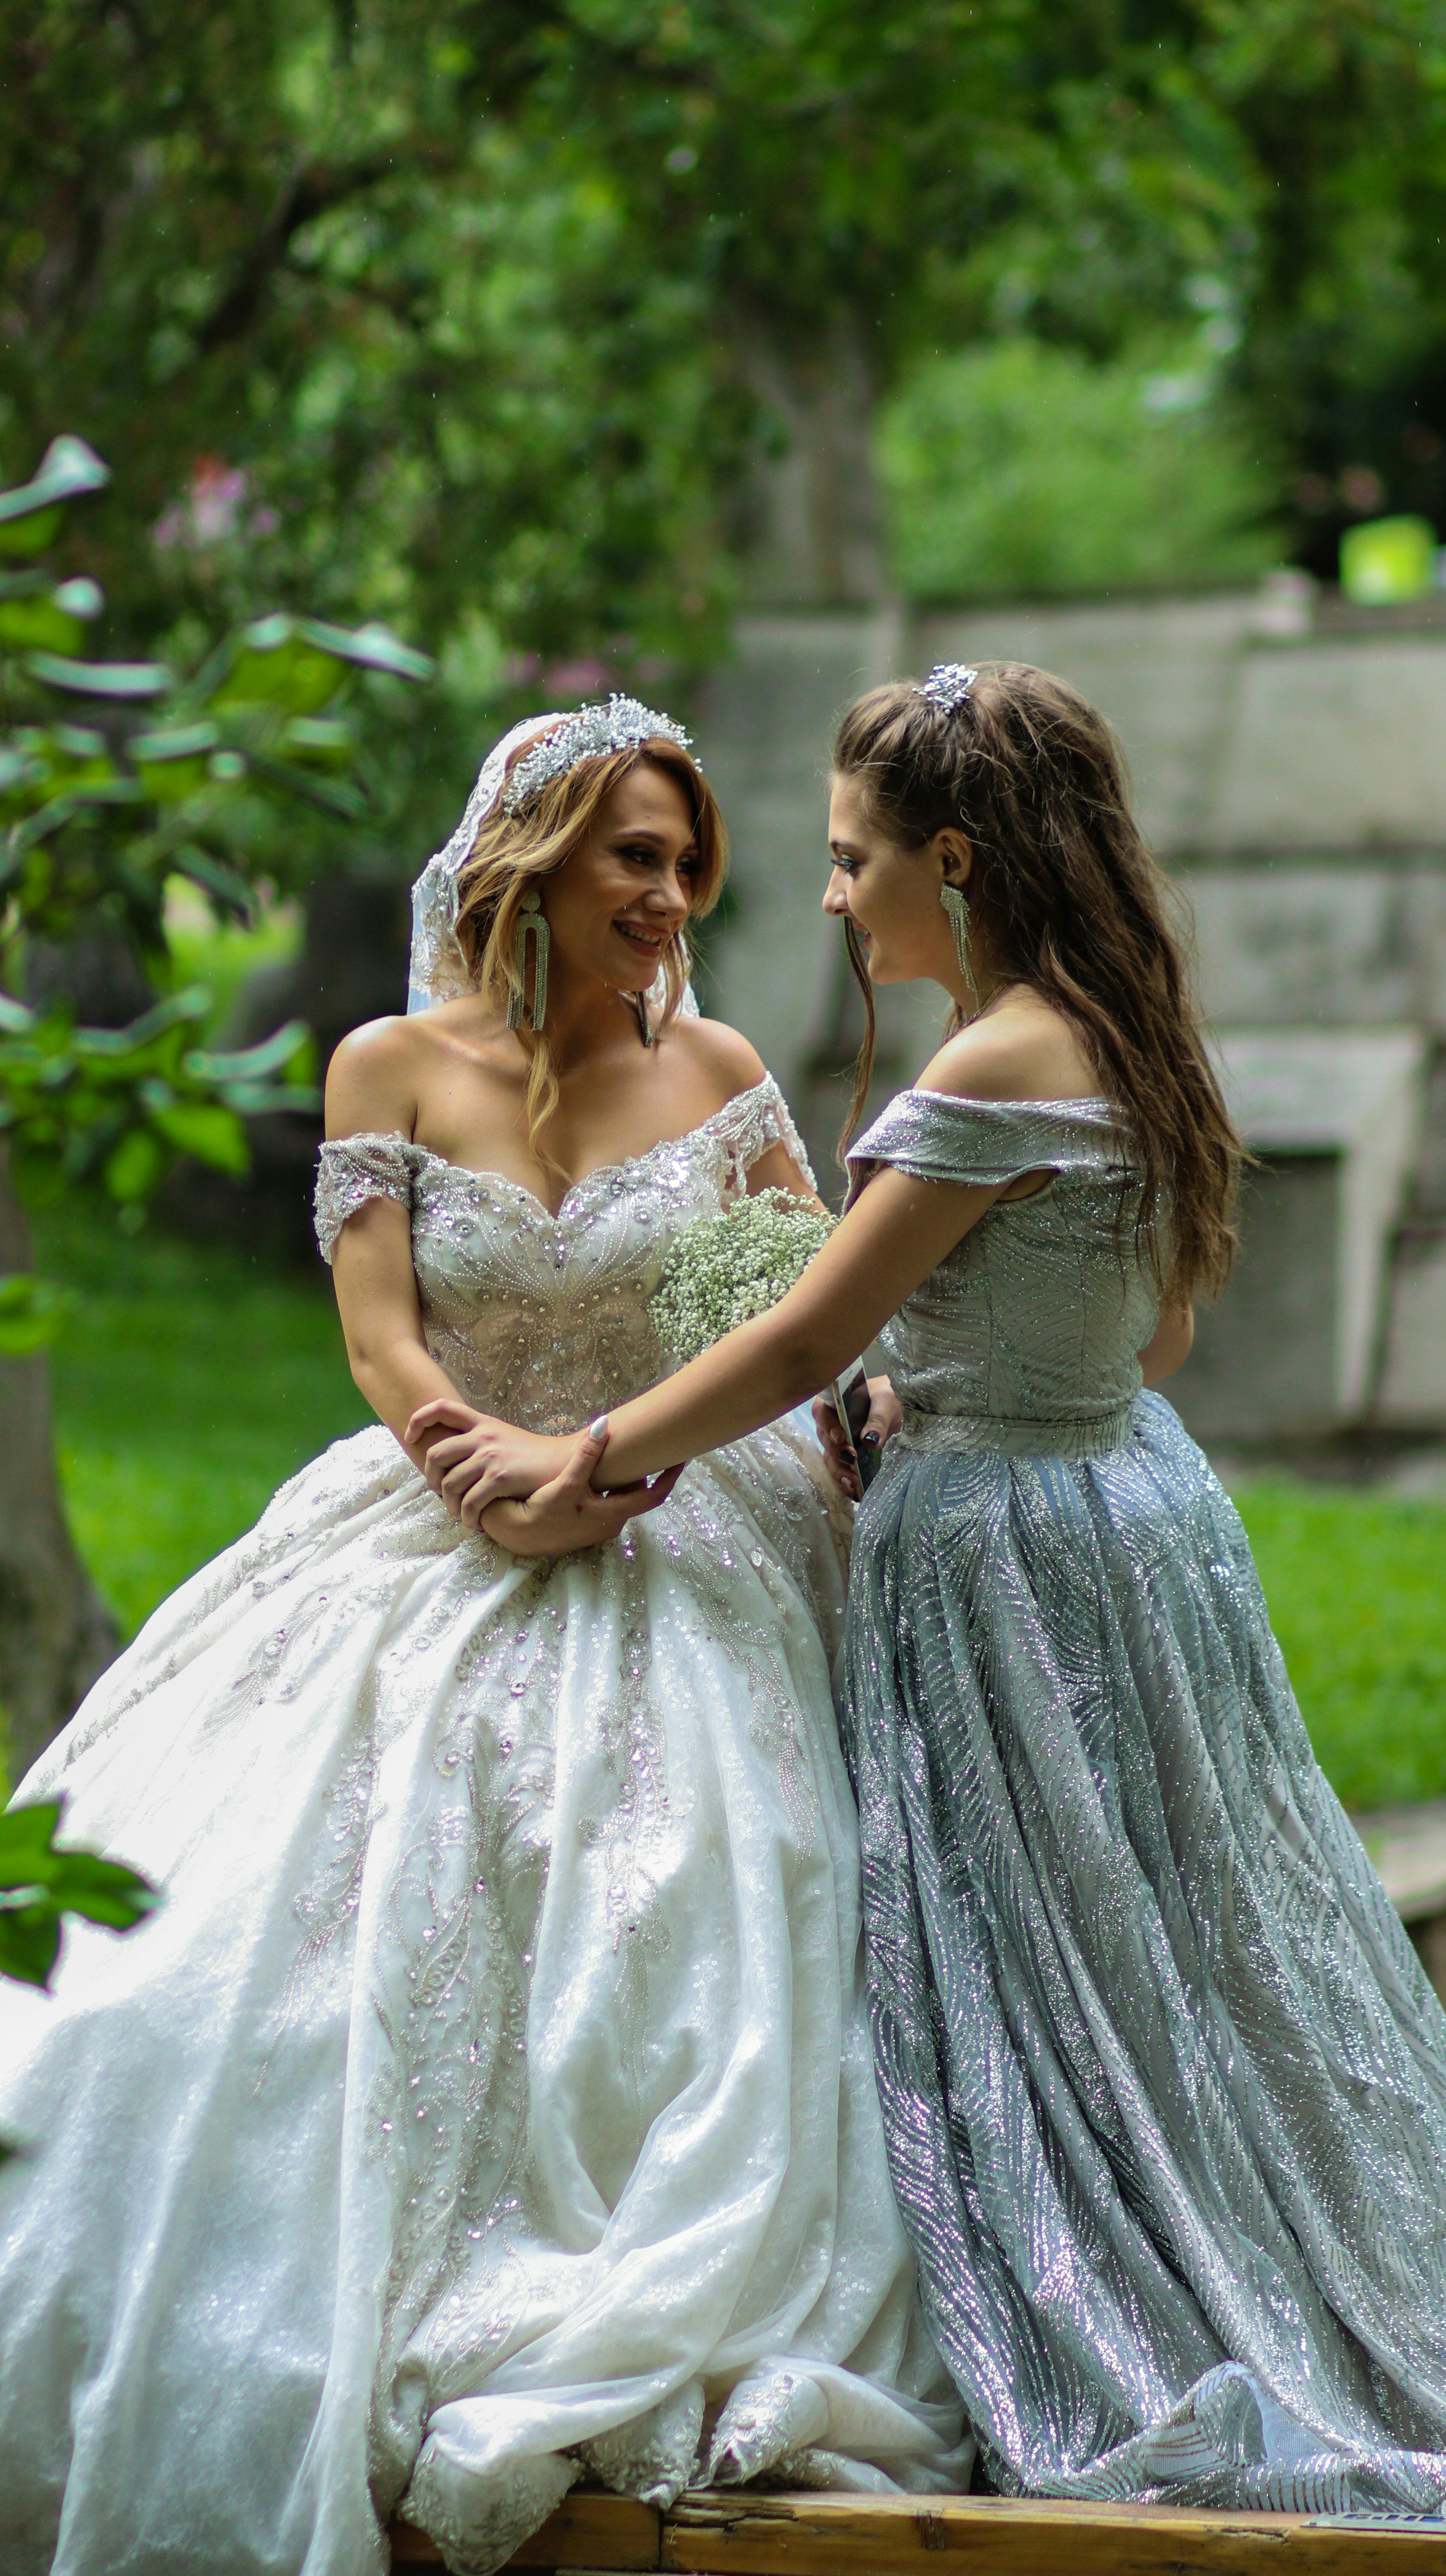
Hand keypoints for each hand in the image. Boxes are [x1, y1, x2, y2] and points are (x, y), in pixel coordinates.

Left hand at [405, 1395, 568, 1525]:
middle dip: (431, 1478)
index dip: (419, 1419)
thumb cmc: (538, 1457)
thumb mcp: (506, 1438)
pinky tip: (475, 1522)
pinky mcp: (501, 1477)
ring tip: (461, 1514)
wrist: (569, 1462)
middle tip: (442, 1493)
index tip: (411, 1437)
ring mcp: (491, 1456)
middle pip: (436, 1454)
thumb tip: (456, 1461)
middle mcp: (484, 1437)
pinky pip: (470, 1502)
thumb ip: (482, 1442)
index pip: (441, 1408)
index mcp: (483, 1424)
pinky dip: (467, 1517)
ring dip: (450, 1505)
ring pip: (449, 1484)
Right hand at [480, 1420, 683, 1557]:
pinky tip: (597, 1467)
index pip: (653, 1496)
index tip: (683, 1456)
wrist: (513, 1536)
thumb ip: (585, 1455)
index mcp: (613, 1516)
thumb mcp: (565, 1484)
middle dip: (641, 1469)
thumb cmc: (540, 1512)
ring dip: (622, 1476)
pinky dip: (608, 1482)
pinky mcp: (583, 1521)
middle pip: (636, 1493)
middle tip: (645, 1443)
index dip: (670, 1476)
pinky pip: (605, 1498)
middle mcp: (610, 1523)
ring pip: (619, 1495)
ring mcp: (597, 1524)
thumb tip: (604, 1425)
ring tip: (622, 1450)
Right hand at [811, 1375, 901, 1499]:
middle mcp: (829, 1422)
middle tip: (852, 1460)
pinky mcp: (844, 1456)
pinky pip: (839, 1469)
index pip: (821, 1412)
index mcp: (832, 1402)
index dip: (828, 1426)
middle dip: (837, 1453)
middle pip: (824, 1439)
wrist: (893, 1407)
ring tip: (853, 1483)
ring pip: (830, 1457)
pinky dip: (845, 1480)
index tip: (841, 1438)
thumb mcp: (886, 1402)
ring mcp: (835, 1441)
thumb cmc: (885, 1397)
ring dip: (840, 1471)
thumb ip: (878, 1419)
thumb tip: (869, 1441)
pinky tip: (855, 1491)